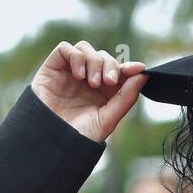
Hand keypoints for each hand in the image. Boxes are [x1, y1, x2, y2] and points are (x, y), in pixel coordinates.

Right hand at [31, 41, 148, 143]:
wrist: (50, 143)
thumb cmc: (78, 136)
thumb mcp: (108, 119)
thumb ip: (126, 97)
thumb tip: (142, 75)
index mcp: (102, 94)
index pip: (117, 71)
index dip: (127, 67)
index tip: (136, 69)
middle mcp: (86, 81)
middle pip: (103, 57)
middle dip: (109, 65)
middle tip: (108, 81)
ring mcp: (69, 74)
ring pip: (86, 49)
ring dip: (94, 61)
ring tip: (92, 82)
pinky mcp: (52, 69)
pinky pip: (65, 49)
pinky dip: (76, 56)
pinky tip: (78, 75)